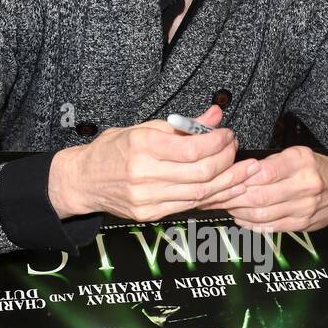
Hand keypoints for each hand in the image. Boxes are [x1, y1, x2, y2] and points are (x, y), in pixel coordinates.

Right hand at [48, 104, 258, 221]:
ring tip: (243, 171)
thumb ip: (182, 125)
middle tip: (236, 150)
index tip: (227, 134)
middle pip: (200, 173)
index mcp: (141, 145)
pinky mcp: (149, 214)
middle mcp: (143, 174)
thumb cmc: (113, 150)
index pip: (192, 148)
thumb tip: (215, 114)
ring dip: (227, 182)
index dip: (217, 142)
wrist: (84, 180)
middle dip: (227, 161)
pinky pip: (188, 205)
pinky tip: (224, 187)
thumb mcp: (144, 128)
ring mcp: (146, 198)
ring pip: (199, 193)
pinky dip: (211, 196)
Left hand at [223, 149, 327, 232]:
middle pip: (258, 197)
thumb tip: (240, 171)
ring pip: (261, 214)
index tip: (225, 178)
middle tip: (218, 195)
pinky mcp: (301, 225)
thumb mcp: (298, 155)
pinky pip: (270, 227)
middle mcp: (304, 186)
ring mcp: (303, 208)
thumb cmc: (317, 169)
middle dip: (233, 198)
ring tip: (227, 206)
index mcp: (301, 163)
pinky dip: (251, 224)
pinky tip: (241, 217)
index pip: (263, 172)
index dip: (240, 177)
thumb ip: (271, 163)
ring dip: (238, 212)